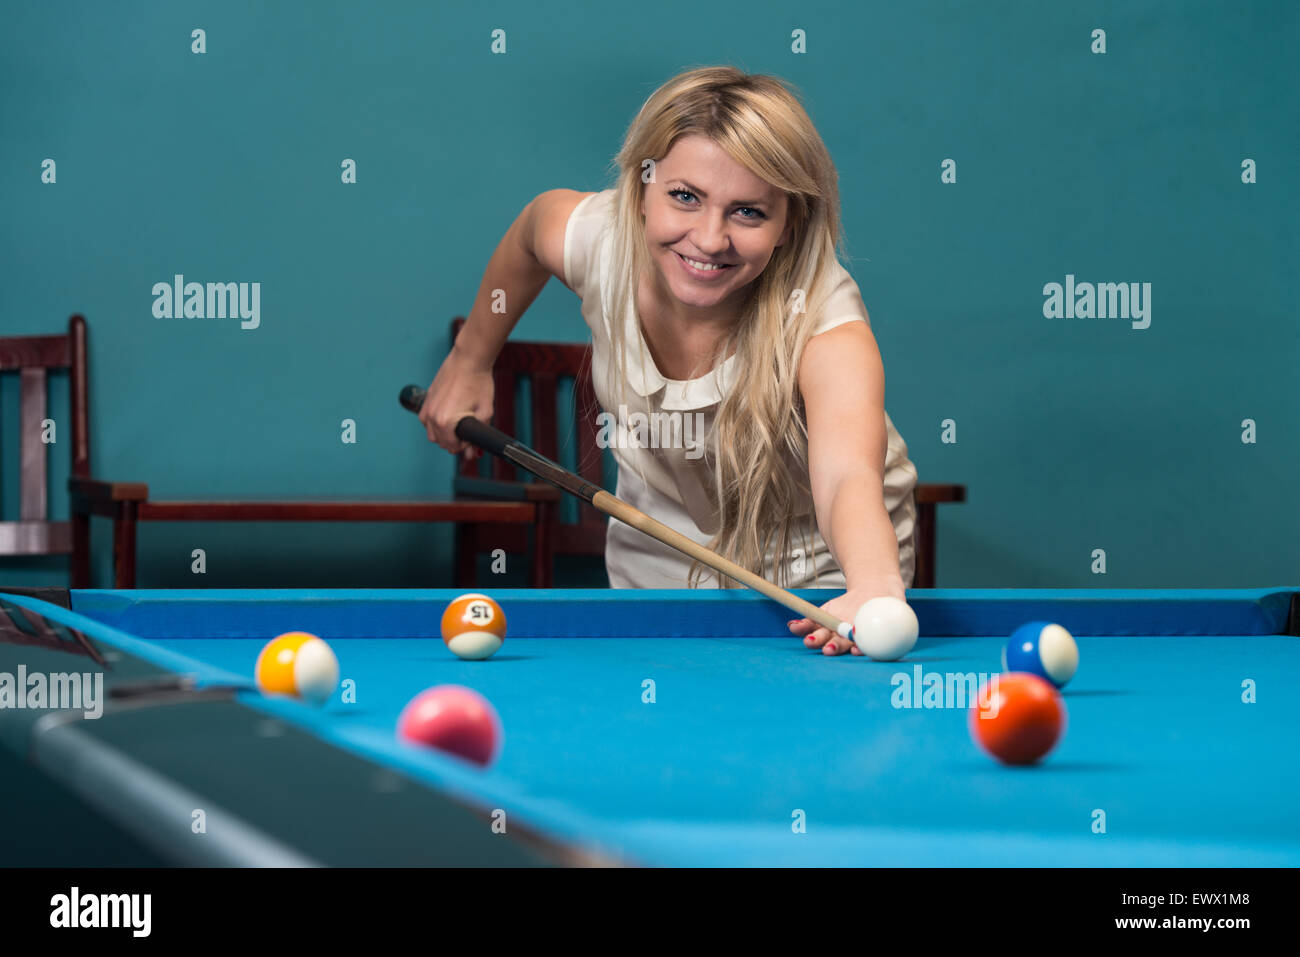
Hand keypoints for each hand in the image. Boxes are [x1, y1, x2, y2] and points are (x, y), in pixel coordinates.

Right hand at [419, 345, 494, 459]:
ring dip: (445, 435)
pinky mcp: (426, 400)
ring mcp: (427, 407)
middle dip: (455, 442)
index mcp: (445, 422)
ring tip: (459, 427)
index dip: (465, 447)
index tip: (473, 441)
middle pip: (441, 442)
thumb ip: (478, 435)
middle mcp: (432, 416)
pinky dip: (436, 424)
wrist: (469, 359)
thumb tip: (472, 452)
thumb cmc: (478, 382)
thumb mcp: (485, 413)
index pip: (452, 447)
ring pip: (432, 433)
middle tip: (469, 436)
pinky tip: (448, 419)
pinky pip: (426, 421)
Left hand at [787, 584, 902, 656]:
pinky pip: (811, 623)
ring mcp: (833, 630)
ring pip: (823, 637)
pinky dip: (802, 625)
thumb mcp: (894, 606)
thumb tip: (901, 623)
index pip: (860, 647)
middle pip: (839, 645)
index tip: (855, 650)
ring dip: (815, 639)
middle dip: (833, 648)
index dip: (859, 649)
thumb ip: (899, 614)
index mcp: (862, 639)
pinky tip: (794, 626)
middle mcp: (846, 638)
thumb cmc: (883, 605)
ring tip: (809, 641)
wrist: (874, 591)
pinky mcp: (822, 618)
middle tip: (829, 650)